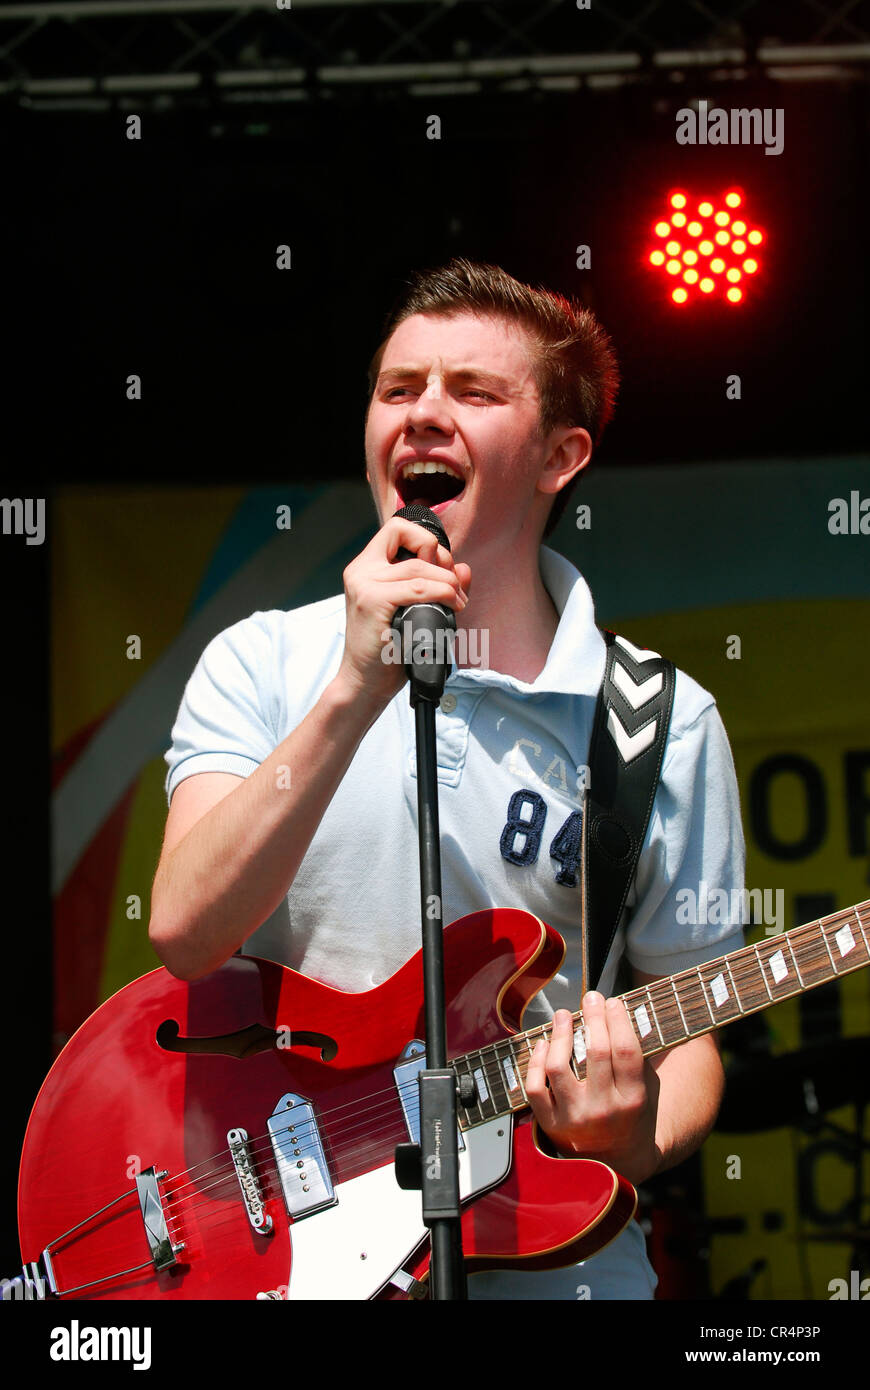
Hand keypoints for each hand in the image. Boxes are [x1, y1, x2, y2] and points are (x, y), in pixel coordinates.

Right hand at [336, 517, 470, 708]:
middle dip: (443, 560)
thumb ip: (439, 587)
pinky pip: (417, 588)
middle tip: (454, 587)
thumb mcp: (416, 610)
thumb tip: (464, 568)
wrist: (365, 682)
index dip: (424, 539)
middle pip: (411, 541)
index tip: (440, 564)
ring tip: (459, 602)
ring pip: (418, 568)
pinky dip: (441, 593)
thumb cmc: (389, 650)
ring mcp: (364, 584)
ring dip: (448, 583)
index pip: (397, 528)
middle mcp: (361, 570)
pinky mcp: (372, 601)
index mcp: (367, 567)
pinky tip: (452, 605)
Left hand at [525, 995, 661, 1184]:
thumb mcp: (646, 1089)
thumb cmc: (633, 1116)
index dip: (617, 1020)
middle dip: (592, 1017)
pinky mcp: (551, 1125)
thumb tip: (618, 1013)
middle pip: (595, 1052)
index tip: (612, 1002)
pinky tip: (544, 1044)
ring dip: (560, 1035)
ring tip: (563, 1015)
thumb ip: (636, 1057)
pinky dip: (536, 1062)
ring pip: (559, 1067)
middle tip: (591, 998)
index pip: (624, 1051)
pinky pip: (535, 1088)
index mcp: (633, 1100)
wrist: (619, 1162)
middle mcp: (603, 1110)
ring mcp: (574, 1118)